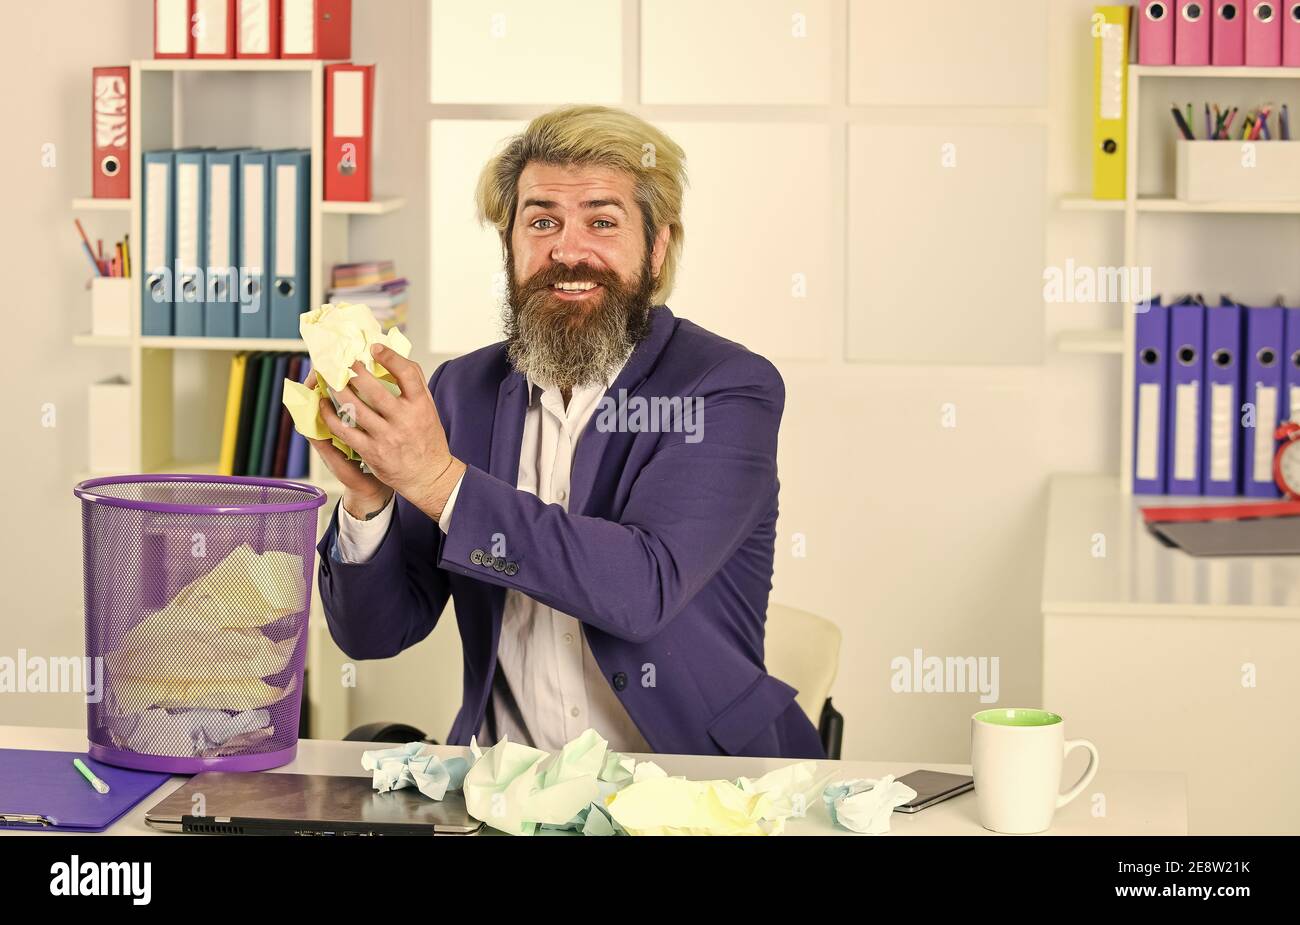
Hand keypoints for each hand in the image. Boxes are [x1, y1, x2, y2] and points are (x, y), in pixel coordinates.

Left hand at [316, 344, 465, 520]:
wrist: (429, 476)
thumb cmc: (427, 439)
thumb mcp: (429, 409)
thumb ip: (414, 385)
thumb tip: (394, 359)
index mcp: (421, 406)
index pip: (408, 373)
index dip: (390, 357)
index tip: (375, 348)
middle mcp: (405, 420)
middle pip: (374, 389)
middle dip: (354, 372)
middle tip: (343, 362)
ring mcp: (387, 436)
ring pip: (355, 407)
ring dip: (338, 390)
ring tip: (330, 379)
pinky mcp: (372, 451)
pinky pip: (345, 430)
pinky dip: (331, 416)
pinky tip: (325, 406)